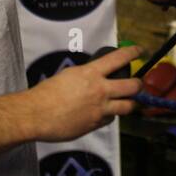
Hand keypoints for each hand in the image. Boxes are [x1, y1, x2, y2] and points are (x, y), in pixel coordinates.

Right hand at [27, 46, 143, 141]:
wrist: (36, 114)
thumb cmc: (46, 94)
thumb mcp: (69, 75)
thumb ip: (87, 76)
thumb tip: (95, 77)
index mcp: (91, 73)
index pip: (119, 58)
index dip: (132, 53)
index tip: (139, 51)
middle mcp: (100, 90)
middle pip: (132, 86)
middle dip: (139, 84)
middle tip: (138, 84)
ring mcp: (100, 109)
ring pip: (127, 106)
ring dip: (131, 104)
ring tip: (130, 102)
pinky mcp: (95, 124)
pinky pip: (110, 119)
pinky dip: (109, 116)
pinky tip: (103, 114)